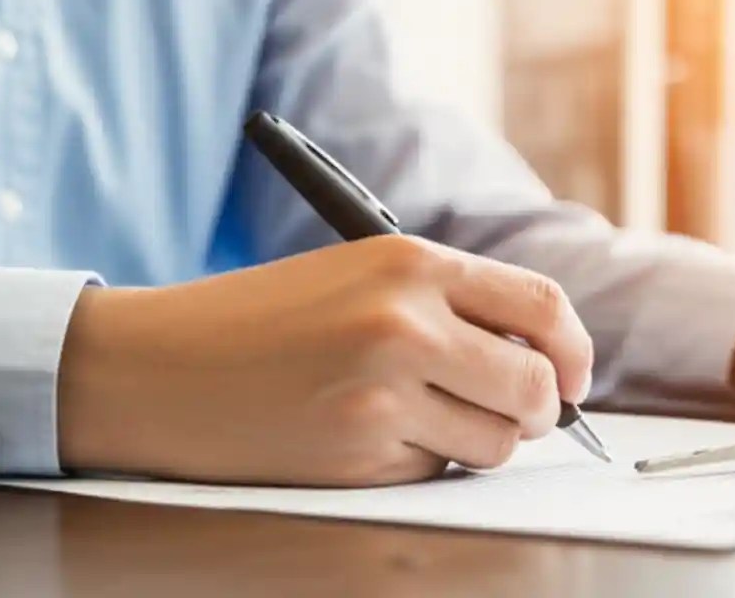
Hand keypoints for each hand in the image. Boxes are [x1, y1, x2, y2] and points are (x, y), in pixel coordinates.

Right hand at [57, 236, 592, 485]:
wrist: (159, 366)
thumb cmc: (262, 317)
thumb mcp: (361, 273)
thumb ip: (453, 303)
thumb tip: (543, 362)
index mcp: (411, 262)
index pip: (542, 306)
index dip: (574, 349)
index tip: (575, 376)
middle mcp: (405, 323)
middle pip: (536, 387)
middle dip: (542, 410)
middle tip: (520, 413)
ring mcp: (382, 393)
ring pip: (497, 442)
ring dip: (481, 440)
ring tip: (428, 419)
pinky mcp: (358, 455)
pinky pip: (437, 472)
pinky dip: (424, 462)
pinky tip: (372, 436)